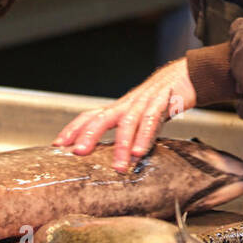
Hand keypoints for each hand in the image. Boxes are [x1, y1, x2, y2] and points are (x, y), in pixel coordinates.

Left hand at [52, 58, 195, 171]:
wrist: (184, 75)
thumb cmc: (160, 100)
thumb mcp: (140, 116)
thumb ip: (128, 133)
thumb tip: (118, 157)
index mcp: (119, 109)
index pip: (90, 116)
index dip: (73, 129)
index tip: (58, 145)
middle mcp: (127, 105)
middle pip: (102, 118)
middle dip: (89, 135)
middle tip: (78, 153)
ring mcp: (144, 102)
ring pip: (127, 123)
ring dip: (121, 146)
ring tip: (119, 167)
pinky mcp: (163, 102)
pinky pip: (152, 120)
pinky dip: (144, 137)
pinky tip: (140, 152)